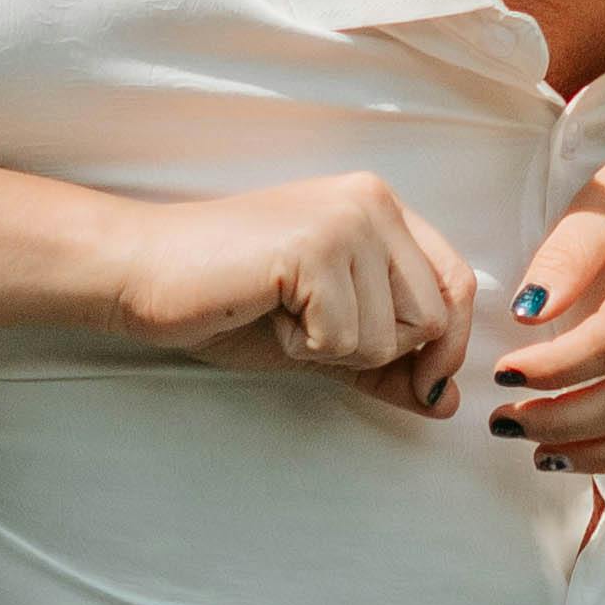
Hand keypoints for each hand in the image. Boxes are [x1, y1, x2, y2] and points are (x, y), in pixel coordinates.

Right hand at [105, 177, 478, 414]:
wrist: (145, 275)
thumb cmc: (231, 301)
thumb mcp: (327, 340)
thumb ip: (390, 366)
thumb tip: (449, 403)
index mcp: (382, 209)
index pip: (459, 286)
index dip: (448, 346)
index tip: (423, 383)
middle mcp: (373, 201)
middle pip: (433, 318)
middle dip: (378, 350)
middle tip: (312, 325)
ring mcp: (347, 219)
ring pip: (393, 334)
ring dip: (335, 348)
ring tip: (283, 312)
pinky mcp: (315, 247)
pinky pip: (347, 338)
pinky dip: (304, 346)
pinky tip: (268, 312)